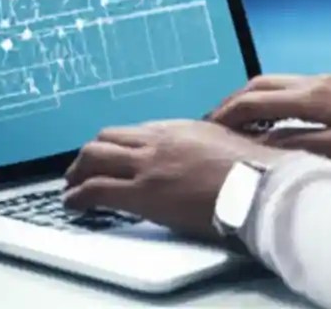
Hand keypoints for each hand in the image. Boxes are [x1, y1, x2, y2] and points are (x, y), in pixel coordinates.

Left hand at [63, 120, 285, 241]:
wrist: (259, 187)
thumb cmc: (256, 171)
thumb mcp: (229, 144)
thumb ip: (208, 145)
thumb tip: (211, 154)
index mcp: (180, 128)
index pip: (136, 132)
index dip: (119, 145)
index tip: (115, 155)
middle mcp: (158, 141)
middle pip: (108, 138)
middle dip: (91, 154)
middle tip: (83, 167)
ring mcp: (147, 166)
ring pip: (94, 157)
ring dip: (77, 171)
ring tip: (71, 184)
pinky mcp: (142, 193)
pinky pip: (97, 189)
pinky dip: (78, 195)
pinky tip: (72, 203)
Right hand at [208, 74, 330, 171]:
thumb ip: (296, 147)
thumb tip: (257, 146)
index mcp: (313, 96)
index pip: (254, 102)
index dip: (226, 116)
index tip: (205, 131)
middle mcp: (315, 82)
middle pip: (258, 85)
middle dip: (230, 103)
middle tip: (210, 123)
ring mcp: (326, 83)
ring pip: (273, 84)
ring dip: (248, 100)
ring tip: (233, 122)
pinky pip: (289, 89)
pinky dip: (268, 102)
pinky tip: (269, 120)